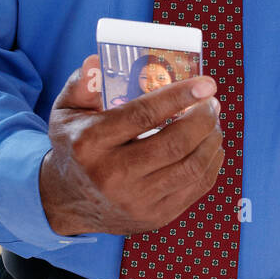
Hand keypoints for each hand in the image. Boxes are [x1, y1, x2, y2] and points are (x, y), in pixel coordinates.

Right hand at [39, 55, 223, 236]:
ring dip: (212, 139)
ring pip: (191, 167)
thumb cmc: (74, 145)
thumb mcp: (67, 110)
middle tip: (212, 102)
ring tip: (213, 120)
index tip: (207, 83)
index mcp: (91, 143)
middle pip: (174, 144)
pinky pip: (196, 188)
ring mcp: (136, 201)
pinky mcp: (154, 217)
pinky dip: (211, 162)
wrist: (66, 201)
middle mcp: (113, 176)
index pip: (143, 116)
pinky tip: (211, 144)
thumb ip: (83, 83)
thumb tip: (99, 61)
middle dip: (203, 118)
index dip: (179, 97)